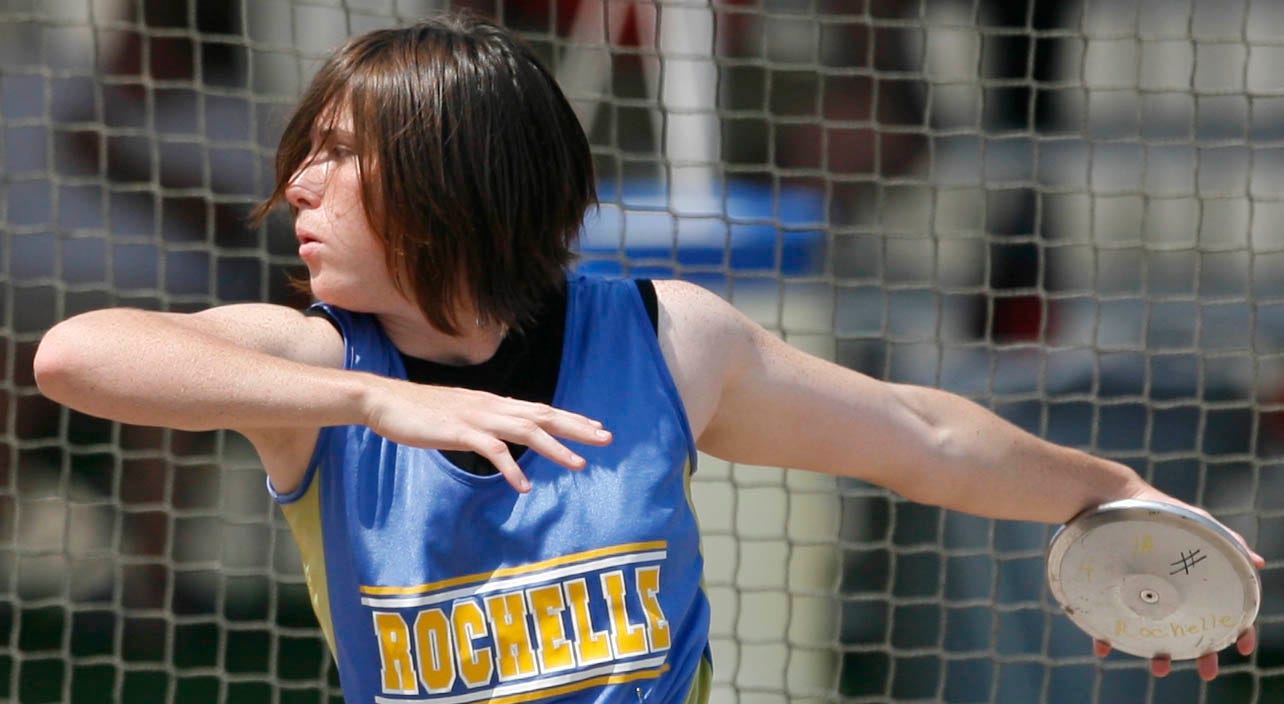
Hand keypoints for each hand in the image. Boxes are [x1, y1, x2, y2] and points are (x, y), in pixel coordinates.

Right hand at [364, 378, 612, 492]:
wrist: (386, 401)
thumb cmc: (422, 412)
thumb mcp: (463, 416)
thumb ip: (486, 425)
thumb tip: (505, 438)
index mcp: (495, 404)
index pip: (542, 410)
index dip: (571, 419)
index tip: (597, 428)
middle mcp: (493, 407)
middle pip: (544, 416)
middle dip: (577, 428)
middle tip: (606, 438)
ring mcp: (478, 418)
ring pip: (526, 431)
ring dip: (554, 449)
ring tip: (578, 464)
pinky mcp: (460, 432)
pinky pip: (493, 450)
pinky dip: (511, 468)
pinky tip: (523, 486)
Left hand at [1092, 486, 1265, 679]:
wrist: (1114, 497)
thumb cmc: (1162, 511)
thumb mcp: (1198, 524)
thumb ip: (1228, 543)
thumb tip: (1258, 564)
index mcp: (1194, 583)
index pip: (1223, 612)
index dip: (1238, 631)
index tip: (1243, 648)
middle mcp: (1168, 595)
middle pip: (1191, 632)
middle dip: (1203, 656)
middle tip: (1207, 672)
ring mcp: (1138, 597)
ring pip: (1153, 635)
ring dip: (1159, 655)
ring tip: (1161, 667)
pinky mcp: (1107, 594)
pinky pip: (1106, 622)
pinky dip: (1106, 638)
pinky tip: (1105, 647)